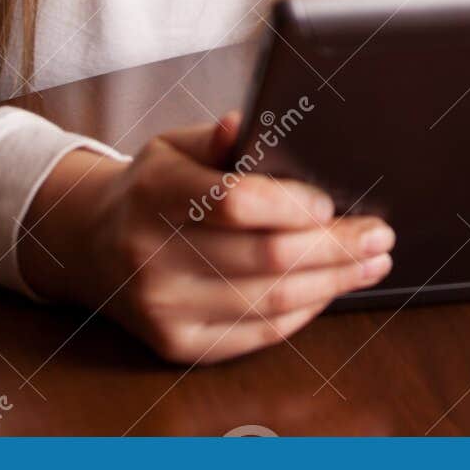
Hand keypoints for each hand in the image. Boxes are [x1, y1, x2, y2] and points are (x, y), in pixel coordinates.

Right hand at [19, 111, 394, 364]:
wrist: (91, 244)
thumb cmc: (151, 187)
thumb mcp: (174, 145)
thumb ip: (219, 137)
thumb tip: (252, 124)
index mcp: (156, 193)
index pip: (235, 203)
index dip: (292, 206)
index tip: (332, 204)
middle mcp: (154, 255)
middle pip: (266, 259)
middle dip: (336, 248)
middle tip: (378, 235)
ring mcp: (164, 307)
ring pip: (270, 302)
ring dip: (333, 283)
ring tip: (370, 263)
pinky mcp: (176, 345)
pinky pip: (257, 334)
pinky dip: (303, 312)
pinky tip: (329, 289)